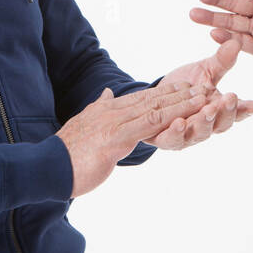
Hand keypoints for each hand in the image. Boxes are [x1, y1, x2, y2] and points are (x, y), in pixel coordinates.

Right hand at [56, 81, 210, 196]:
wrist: (47, 167)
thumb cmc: (66, 153)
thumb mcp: (85, 124)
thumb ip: (97, 107)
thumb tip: (105, 94)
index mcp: (108, 109)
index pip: (143, 97)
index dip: (167, 92)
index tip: (187, 86)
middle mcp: (115, 111)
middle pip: (155, 98)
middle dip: (181, 92)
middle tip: (206, 85)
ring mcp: (117, 123)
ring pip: (157, 108)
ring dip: (183, 102)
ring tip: (205, 96)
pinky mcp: (117, 138)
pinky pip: (150, 125)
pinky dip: (170, 119)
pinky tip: (186, 117)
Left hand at [147, 38, 252, 148]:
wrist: (155, 98)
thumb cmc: (185, 86)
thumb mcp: (205, 71)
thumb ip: (221, 61)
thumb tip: (235, 42)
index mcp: (220, 110)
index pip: (236, 112)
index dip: (245, 109)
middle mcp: (208, 125)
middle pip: (221, 124)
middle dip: (226, 111)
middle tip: (230, 98)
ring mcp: (189, 135)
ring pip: (200, 133)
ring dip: (204, 122)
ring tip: (208, 110)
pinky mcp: (168, 139)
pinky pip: (173, 139)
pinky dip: (177, 133)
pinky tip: (179, 122)